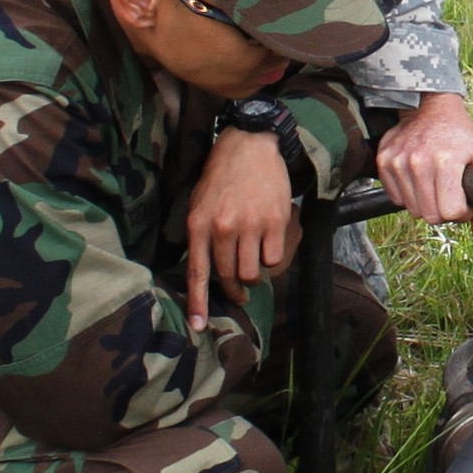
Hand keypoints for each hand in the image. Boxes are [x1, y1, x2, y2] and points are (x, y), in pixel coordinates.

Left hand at [185, 128, 297, 325]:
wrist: (249, 146)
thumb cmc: (221, 177)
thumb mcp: (198, 204)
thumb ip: (200, 237)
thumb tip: (205, 273)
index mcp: (199, 225)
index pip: (197, 272)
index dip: (198, 303)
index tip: (198, 327)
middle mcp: (223, 228)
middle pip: (229, 276)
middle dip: (234, 291)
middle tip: (239, 293)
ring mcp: (251, 225)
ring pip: (252, 272)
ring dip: (253, 275)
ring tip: (254, 263)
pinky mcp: (275, 221)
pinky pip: (274, 258)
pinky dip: (271, 258)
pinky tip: (268, 244)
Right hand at [375, 92, 472, 235]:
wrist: (431, 108)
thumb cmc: (461, 135)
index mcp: (447, 161)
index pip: (450, 212)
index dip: (462, 212)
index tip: (464, 200)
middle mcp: (419, 162)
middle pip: (430, 216)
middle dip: (443, 211)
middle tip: (450, 193)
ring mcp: (398, 161)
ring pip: (412, 210)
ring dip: (426, 202)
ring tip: (436, 182)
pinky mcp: (384, 161)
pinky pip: (396, 198)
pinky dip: (409, 194)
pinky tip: (420, 178)